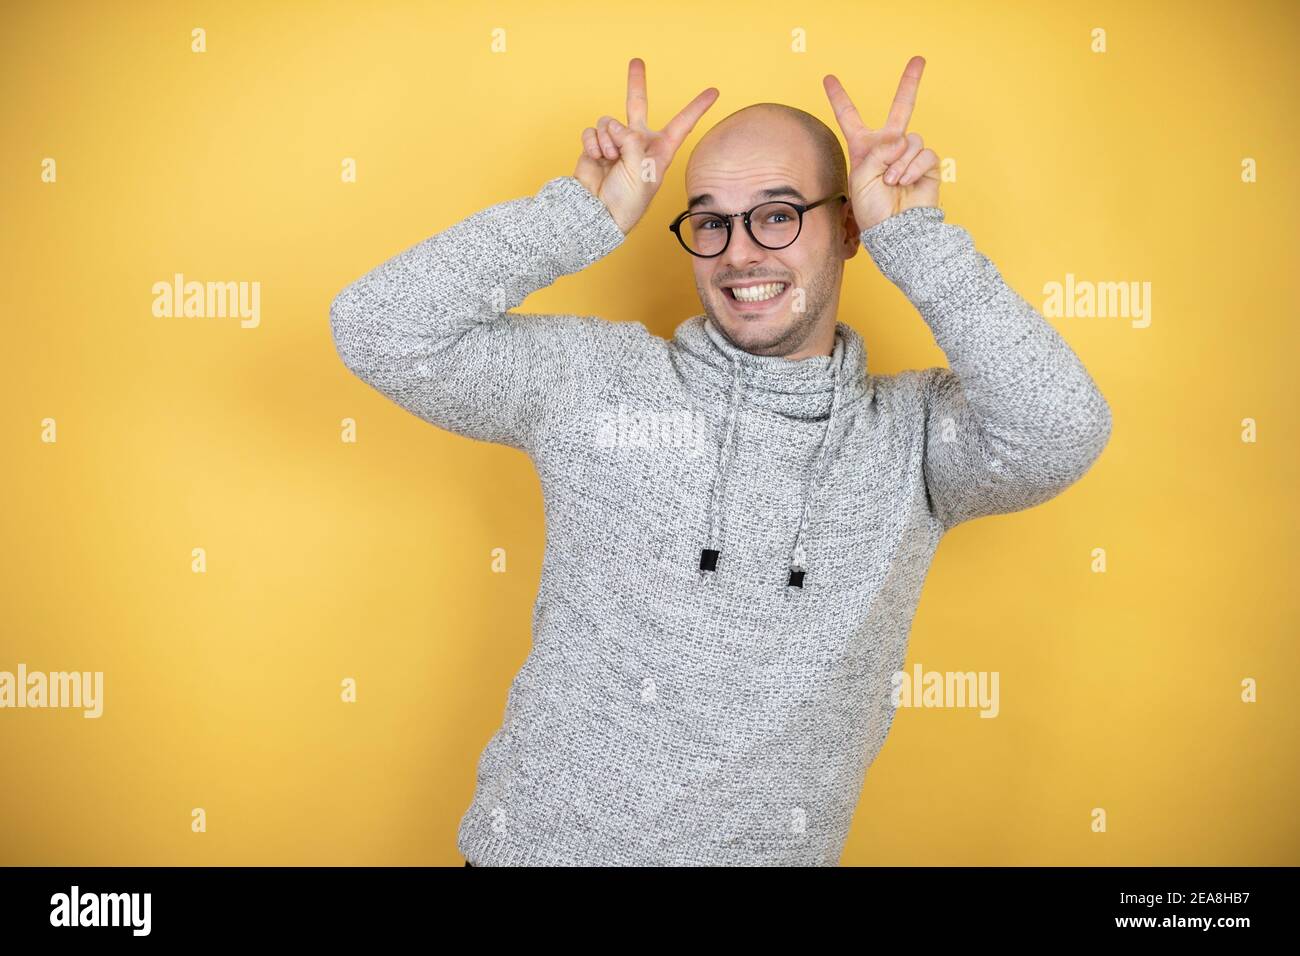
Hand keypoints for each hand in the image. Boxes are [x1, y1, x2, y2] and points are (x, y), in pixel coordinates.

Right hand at [574, 58, 718, 234]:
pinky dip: (592, 144)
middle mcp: (638, 143)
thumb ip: (634, 142)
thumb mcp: (642, 172)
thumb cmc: (627, 200)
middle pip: (637, 105)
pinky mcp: (595, 145)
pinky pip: (592, 131)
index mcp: (659, 151)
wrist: (597, 212)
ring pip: (610, 121)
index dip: (697, 108)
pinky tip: (596, 158)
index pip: (682, 124)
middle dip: (636, 83)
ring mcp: (615, 143)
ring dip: (608, 140)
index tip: (714, 91)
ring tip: (610, 159)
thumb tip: (615, 128)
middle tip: (636, 61)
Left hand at [822, 56, 939, 232]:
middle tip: (919, 60)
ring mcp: (909, 154)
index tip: (829, 79)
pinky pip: (923, 153)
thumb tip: (901, 140)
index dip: (839, 98)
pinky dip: (912, 168)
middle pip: (901, 108)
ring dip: (899, 162)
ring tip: (892, 182)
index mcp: (864, 149)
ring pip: (909, 139)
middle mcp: (888, 147)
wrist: (895, 230)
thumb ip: (877, 152)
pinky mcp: (927, 164)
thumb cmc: (872, 209)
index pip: (849, 117)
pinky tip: (905, 183)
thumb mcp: (862, 178)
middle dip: (910, 83)